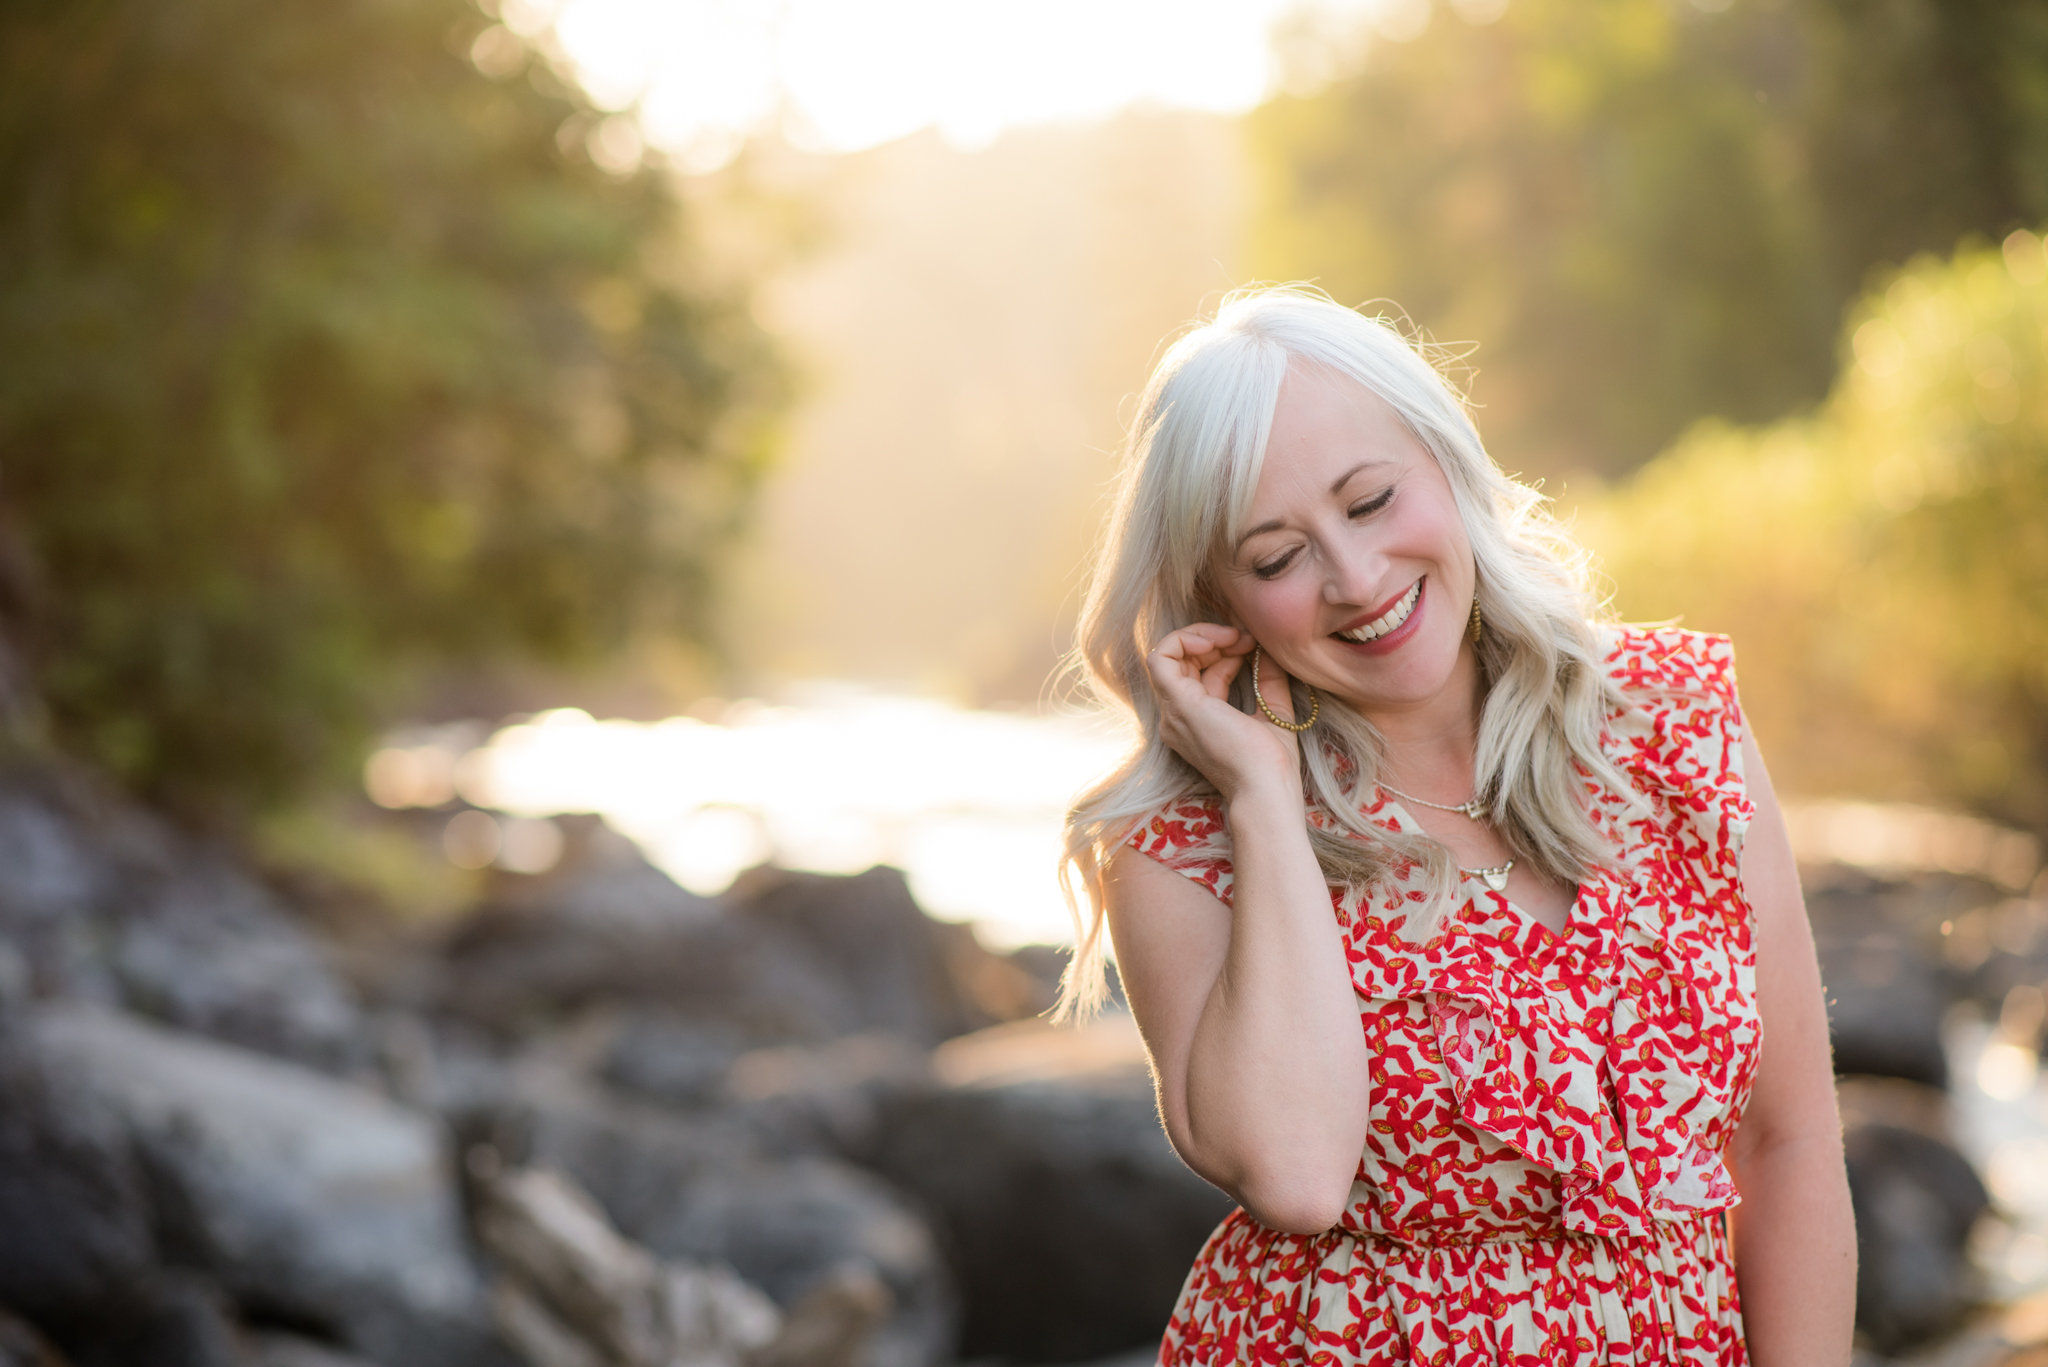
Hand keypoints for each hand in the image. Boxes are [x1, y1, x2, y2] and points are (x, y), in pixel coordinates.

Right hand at [1144, 623, 1303, 807]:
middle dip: (1214, 640)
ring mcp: (1174, 711)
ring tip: (1236, 637)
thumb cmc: (1271, 765)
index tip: (1253, 647)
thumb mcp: (1273, 712)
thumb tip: (1266, 650)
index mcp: (1196, 723)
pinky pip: (1160, 657)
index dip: (1224, 652)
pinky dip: (1185, 639)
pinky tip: (1217, 639)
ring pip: (1168, 655)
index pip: (1200, 674)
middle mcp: (1177, 717)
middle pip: (1183, 662)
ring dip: (1202, 636)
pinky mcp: (1178, 703)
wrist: (1266, 789)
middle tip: (1247, 639)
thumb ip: (1268, 681)